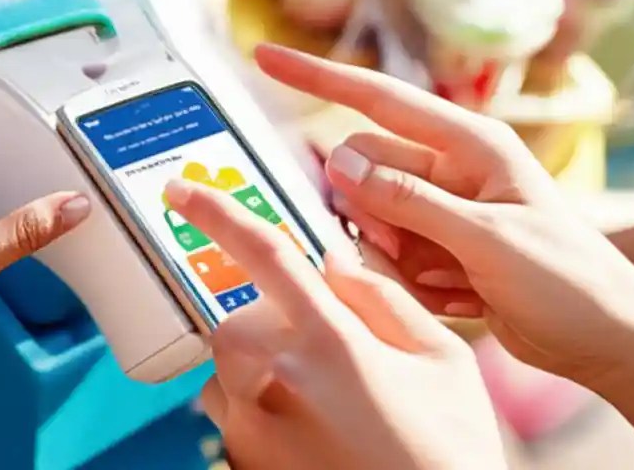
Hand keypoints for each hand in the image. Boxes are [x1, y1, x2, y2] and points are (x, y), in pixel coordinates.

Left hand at [165, 179, 505, 469]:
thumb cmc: (450, 455)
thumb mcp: (443, 360)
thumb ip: (381, 297)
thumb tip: (334, 259)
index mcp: (331, 344)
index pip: (262, 254)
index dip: (217, 213)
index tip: (183, 190)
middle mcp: (276, 384)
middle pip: (239, 318)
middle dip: (272, 320)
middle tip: (331, 353)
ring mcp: (250, 430)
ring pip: (228, 368)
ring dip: (262, 367)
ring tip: (328, 404)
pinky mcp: (239, 464)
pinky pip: (231, 414)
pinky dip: (261, 409)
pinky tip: (315, 433)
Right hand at [255, 44, 633, 386]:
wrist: (611, 339)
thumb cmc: (569, 280)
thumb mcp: (488, 239)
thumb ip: (410, 200)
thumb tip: (338, 162)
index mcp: (471, 144)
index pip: (377, 99)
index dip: (317, 77)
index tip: (264, 56)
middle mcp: (452, 170)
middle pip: (364, 172)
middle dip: (372, 217)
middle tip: (419, 257)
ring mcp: (445, 212)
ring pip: (372, 221)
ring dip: (399, 260)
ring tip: (460, 285)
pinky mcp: (442, 251)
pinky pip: (393, 259)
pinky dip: (418, 285)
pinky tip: (469, 299)